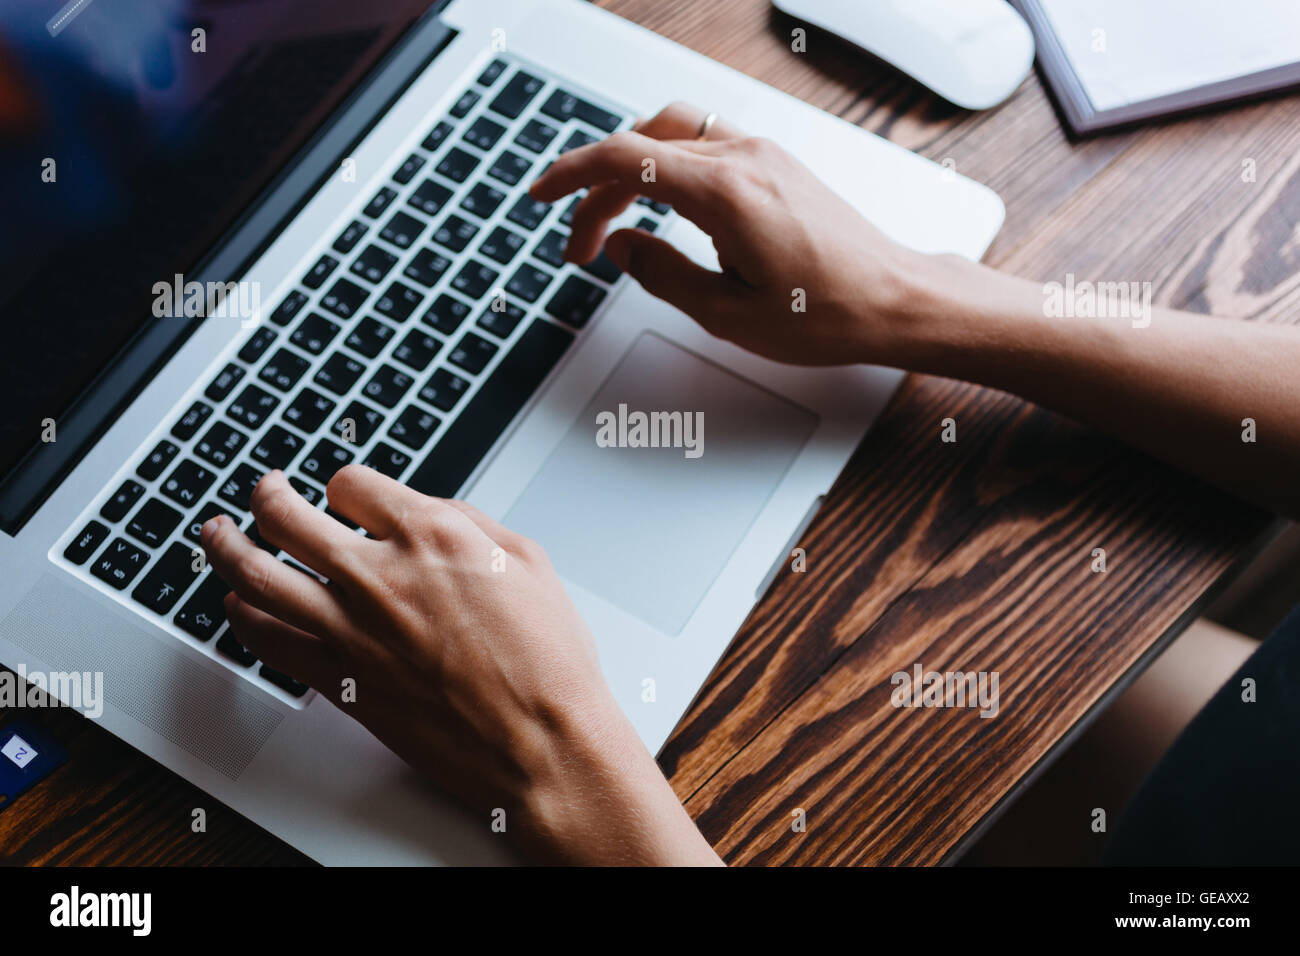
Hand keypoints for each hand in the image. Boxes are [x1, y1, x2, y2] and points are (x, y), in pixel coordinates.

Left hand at [201, 467, 720, 865]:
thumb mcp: (528, 561)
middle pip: (287, 517)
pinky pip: (267, 641)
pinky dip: (243, 617)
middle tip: (263, 491)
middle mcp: (381, 575)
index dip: (346, 487)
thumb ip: (469, 522)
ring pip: (257, 575)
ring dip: (227, 547)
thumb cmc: (547, 660)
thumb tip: (426, 509)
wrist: (540, 742)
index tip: (346, 497)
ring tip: (217, 535)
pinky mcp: (339, 680)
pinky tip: (239, 605)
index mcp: (432, 535)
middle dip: (267, 496)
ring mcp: (352, 630)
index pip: (351, 484)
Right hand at [529, 102, 933, 366]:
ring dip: (633, 172)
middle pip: (642, 147)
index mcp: (725, 192)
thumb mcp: (727, 314)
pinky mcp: (777, 164)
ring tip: (615, 223)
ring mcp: (764, 155)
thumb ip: (661, 275)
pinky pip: (705, 143)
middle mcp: (744, 158)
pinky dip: (668, 166)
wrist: (895, 300)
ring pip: (672, 135)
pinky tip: (664, 208)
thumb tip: (622, 248)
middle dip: (597, 192)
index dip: (571, 176)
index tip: (541, 196)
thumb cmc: (829, 313)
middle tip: (580, 246)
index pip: (624, 159)